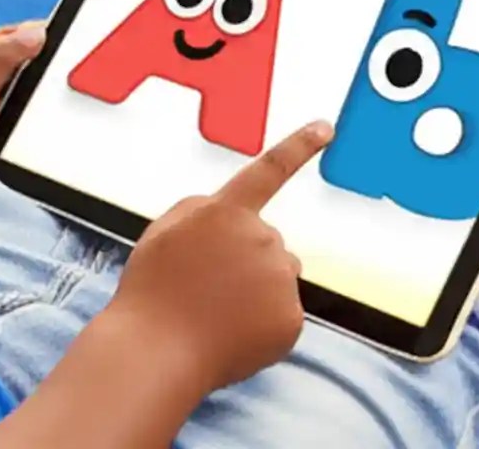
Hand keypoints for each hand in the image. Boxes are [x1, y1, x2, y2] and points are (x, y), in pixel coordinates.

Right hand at [106, 121, 334, 392]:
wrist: (156, 351)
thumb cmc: (152, 291)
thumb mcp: (163, 230)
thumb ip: (201, 210)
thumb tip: (234, 218)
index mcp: (227, 211)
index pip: (269, 170)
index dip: (299, 146)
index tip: (326, 127)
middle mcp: (262, 237)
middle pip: (268, 243)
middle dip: (245, 259)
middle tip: (205, 288)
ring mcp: (280, 279)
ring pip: (277, 277)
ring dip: (255, 290)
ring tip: (214, 312)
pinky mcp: (291, 317)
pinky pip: (282, 314)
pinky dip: (261, 324)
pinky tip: (230, 334)